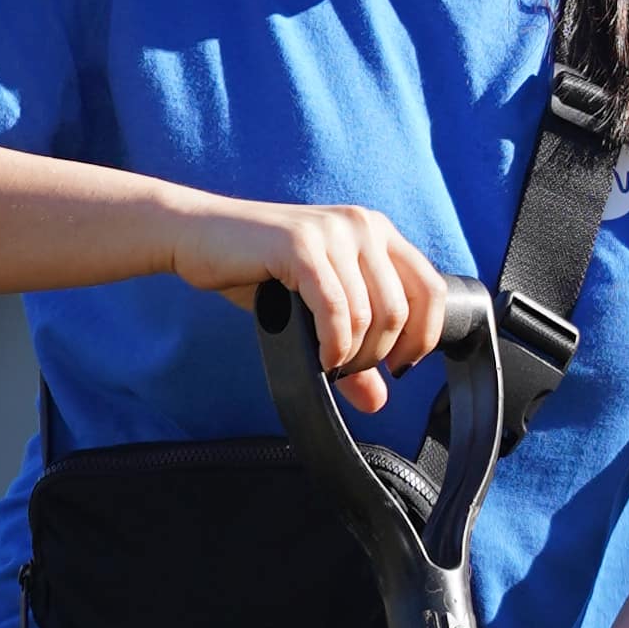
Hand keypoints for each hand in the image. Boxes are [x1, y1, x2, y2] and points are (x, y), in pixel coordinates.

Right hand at [171, 196, 453, 412]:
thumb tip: (377, 402)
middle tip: (347, 369)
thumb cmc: (257, 270)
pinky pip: (335, 309)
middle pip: (400, 310)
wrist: (197, 235)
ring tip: (328, 362)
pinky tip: (321, 357)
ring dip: (351, 354)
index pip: (431, 289)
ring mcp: (333, 231)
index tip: (399, 368)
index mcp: (377, 231)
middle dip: (377, 355)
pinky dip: (333, 344)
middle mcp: (362, 225)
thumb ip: (352, 348)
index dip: (424, 337)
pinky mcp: (301, 245)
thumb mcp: (315, 309)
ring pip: (368, 315)